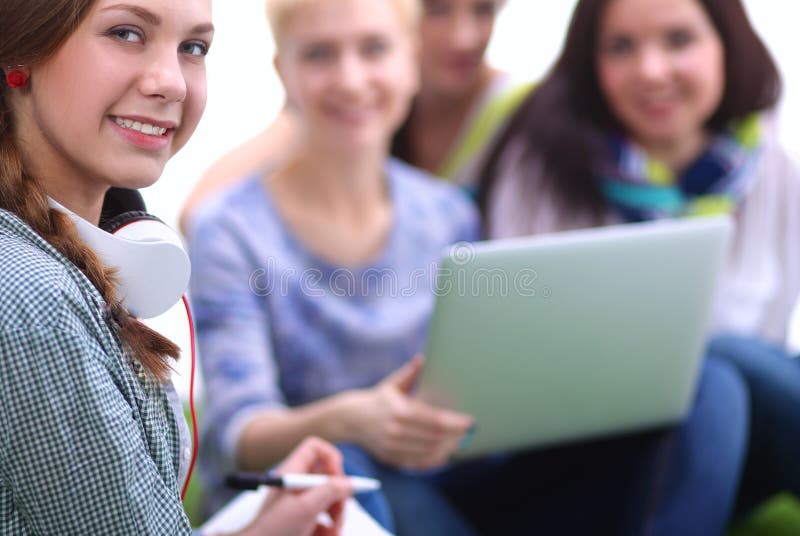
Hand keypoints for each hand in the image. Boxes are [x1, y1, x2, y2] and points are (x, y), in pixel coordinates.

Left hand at [237, 437, 351, 535]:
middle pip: (327, 477)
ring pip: (329, 501)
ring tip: (332, 533)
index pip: (315, 448)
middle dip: (338, 497)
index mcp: (292, 473)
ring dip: (336, 518)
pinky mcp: (301, 520)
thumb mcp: (305, 509)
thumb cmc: (273, 531)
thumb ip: (330, 491)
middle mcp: (296, 484)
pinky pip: (323, 519)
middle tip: (340, 512)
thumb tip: (350, 483)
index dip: (331, 459)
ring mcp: (298, 503)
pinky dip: (328, 529)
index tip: (338, 480)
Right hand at [350, 355, 472, 469]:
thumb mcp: (393, 383)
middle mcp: (395, 430)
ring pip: (428, 453)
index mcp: (399, 410)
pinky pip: (418, 463)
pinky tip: (445, 454)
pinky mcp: (391, 458)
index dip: (454, 422)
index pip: (433, 419)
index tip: (469, 421)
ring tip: (462, 443)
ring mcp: (393, 447)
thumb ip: (410, 372)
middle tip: (470, 433)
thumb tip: (422, 358)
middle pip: (434, 438)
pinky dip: (434, 461)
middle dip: (455, 436)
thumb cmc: (379, 399)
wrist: (351, 419)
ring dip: (448, 449)